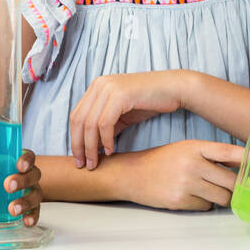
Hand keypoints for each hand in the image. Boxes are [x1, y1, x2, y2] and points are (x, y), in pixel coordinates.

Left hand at [0, 149, 43, 226]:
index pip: (28, 157)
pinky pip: (36, 212)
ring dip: (25, 202)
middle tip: (8, 186)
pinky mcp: (32, 208)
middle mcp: (30, 176)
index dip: (26, 160)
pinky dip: (32, 217)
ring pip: (36, 195)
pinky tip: (26, 221)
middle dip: (23, 180)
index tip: (19, 165)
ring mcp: (33, 192)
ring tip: (13, 210)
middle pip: (34, 175)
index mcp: (19, 163)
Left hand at [71, 71, 187, 169]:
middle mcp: (99, 84)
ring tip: (95, 162)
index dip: (75, 139)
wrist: (174, 89)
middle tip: (84, 164)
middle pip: (78, 120)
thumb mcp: (123, 114)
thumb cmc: (150, 101)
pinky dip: (105, 140)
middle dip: (79, 145)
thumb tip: (92, 146)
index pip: (76, 116)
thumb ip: (106, 126)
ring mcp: (109, 88)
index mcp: (97, 86)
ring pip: (90, 123)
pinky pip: (105, 123)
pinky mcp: (121, 95)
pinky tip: (110, 150)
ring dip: (91, 147)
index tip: (79, 157)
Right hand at [122, 140, 243, 209]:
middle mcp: (192, 164)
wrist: (132, 175)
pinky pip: (206, 207)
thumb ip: (211, 157)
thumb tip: (241, 168)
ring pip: (221, 198)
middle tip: (235, 187)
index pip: (229, 152)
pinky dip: (204, 205)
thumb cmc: (163, 161)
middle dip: (236, 187)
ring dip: (220, 198)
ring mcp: (186, 183)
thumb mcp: (186, 150)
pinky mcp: (179, 201)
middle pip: (231, 181)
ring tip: (206, 190)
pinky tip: (191, 196)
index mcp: (195, 147)